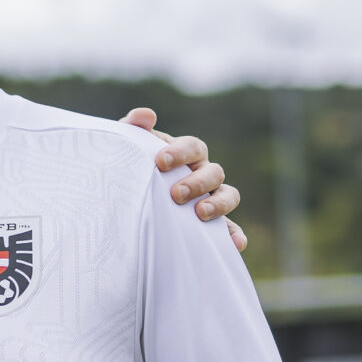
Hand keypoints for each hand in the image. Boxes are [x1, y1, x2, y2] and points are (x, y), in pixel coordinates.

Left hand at [119, 108, 246, 252]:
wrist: (127, 200)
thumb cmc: (133, 169)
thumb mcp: (130, 149)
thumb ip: (134, 129)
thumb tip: (145, 116)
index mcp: (187, 153)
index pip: (192, 147)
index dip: (180, 153)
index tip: (160, 162)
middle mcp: (203, 173)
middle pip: (213, 171)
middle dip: (196, 182)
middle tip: (175, 194)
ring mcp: (211, 198)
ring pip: (228, 195)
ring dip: (218, 204)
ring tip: (200, 214)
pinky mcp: (213, 225)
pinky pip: (230, 229)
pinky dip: (234, 235)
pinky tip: (234, 245)